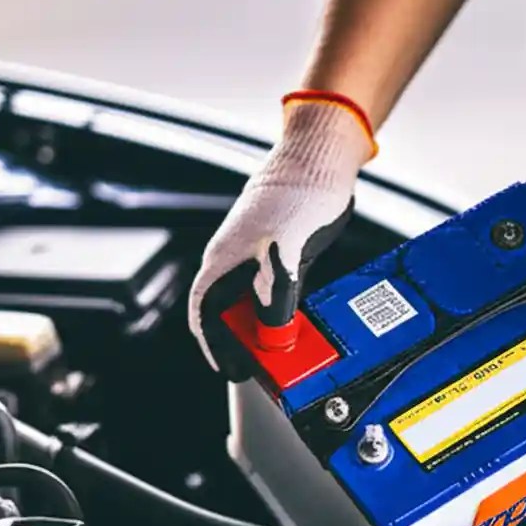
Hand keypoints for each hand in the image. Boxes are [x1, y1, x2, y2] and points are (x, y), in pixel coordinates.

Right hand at [188, 94, 374, 371]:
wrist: (320, 157)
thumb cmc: (299, 192)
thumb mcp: (286, 249)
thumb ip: (276, 291)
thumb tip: (271, 331)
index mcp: (224, 260)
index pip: (206, 313)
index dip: (213, 344)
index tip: (228, 368)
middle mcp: (237, 260)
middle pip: (230, 311)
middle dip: (242, 341)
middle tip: (261, 366)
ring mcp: (259, 254)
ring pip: (254, 302)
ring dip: (265, 328)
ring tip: (280, 352)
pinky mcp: (283, 250)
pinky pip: (277, 291)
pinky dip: (284, 310)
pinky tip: (298, 320)